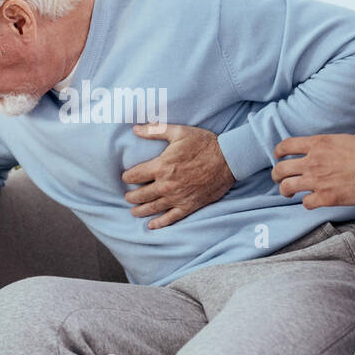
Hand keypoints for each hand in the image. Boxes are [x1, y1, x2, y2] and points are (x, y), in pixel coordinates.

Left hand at [121, 123, 235, 228]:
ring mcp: (177, 197)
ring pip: (152, 208)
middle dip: (131, 196)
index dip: (127, 177)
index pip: (134, 176)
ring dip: (140, 210)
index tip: (126, 177)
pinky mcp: (189, 206)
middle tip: (128, 196)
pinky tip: (152, 225)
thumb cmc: (204, 144)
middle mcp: (166, 185)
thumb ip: (155, 130)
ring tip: (134, 211)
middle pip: (140, 195)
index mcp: (161, 166)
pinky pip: (171, 218)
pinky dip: (160, 223)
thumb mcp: (179, 132)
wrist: (228, 159)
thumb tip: (135, 129)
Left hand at [271, 134, 354, 208]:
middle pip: (280, 169)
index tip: (278, 156)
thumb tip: (324, 149)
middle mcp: (313, 162)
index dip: (278, 152)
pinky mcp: (325, 198)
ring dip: (285, 190)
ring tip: (288, 192)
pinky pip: (305, 203)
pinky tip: (312, 201)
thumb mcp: (344, 139)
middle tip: (279, 178)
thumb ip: (328, 145)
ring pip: (287, 187)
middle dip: (276, 175)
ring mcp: (317, 181)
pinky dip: (307, 202)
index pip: (286, 146)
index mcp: (318, 144)